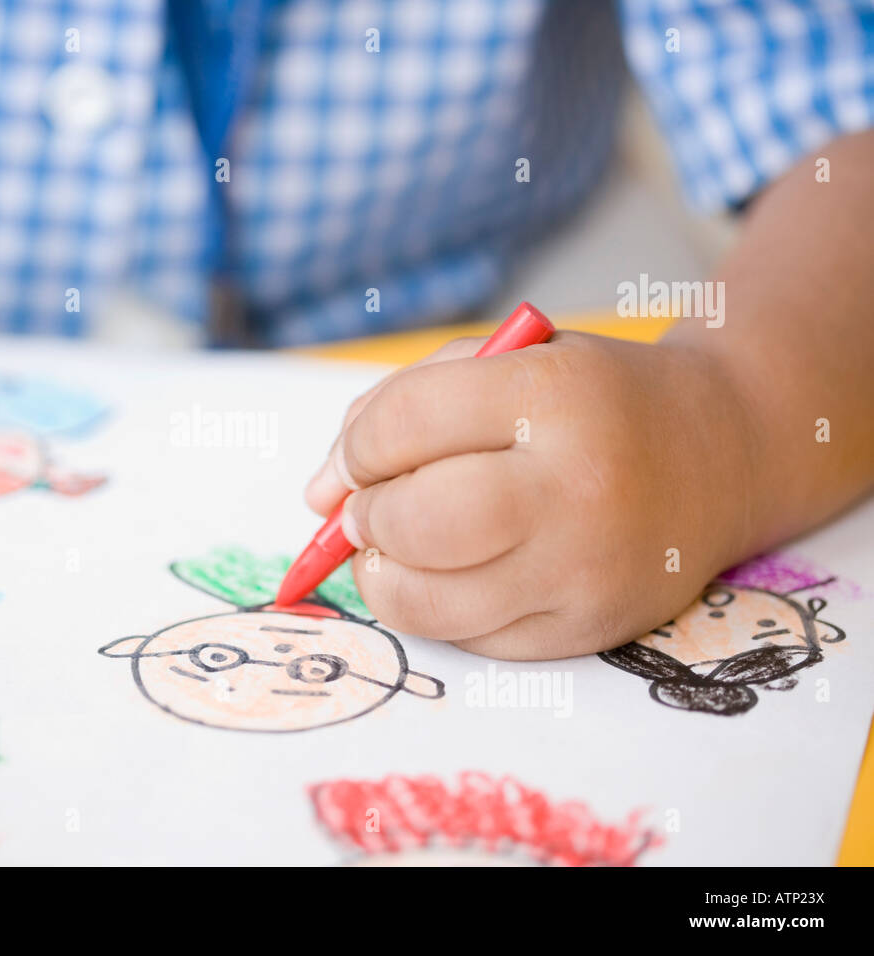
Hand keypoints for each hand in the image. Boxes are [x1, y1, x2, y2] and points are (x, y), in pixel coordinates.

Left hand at [305, 332, 759, 659]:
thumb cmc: (586, 401)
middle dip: (366, 518)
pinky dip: (438, 610)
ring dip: (385, 575)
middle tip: (371, 510)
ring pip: (430, 600)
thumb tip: (316, 496)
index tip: (361, 458)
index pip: (405, 426)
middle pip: (414, 524)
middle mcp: (576, 488)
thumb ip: (396, 408)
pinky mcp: (588, 631)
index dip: (358, 448)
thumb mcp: (503, 364)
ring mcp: (585, 570)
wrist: (718, 454)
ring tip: (399, 546)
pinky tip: (458, 574)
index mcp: (553, 396)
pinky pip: (470, 640)